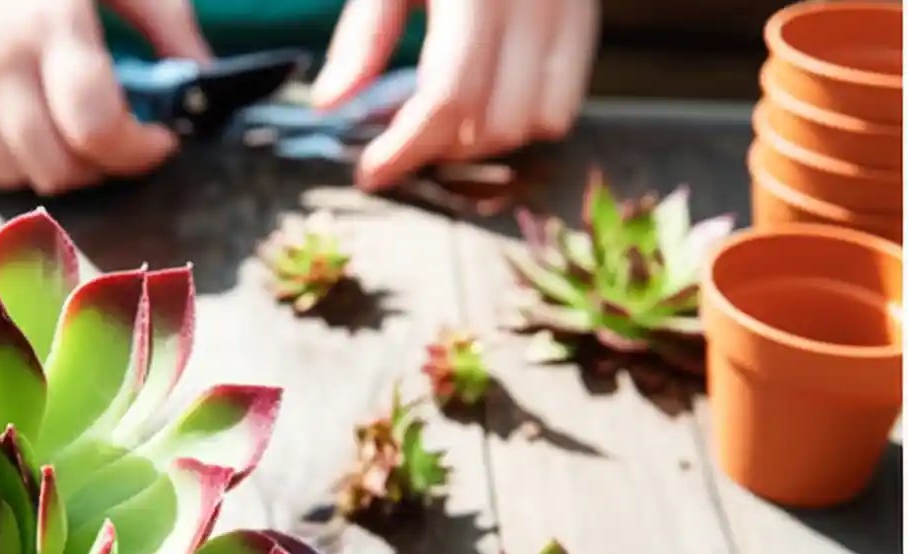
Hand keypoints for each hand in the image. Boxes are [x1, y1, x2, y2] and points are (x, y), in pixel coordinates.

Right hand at [0, 0, 210, 193]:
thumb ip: (165, 19)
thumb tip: (204, 73)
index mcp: (51, 24)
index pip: (96, 124)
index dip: (137, 150)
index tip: (161, 140)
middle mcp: (1, 63)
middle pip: (60, 166)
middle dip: (105, 168)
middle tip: (122, 142)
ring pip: (21, 177)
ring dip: (61, 173)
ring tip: (78, 141)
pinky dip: (18, 168)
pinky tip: (36, 138)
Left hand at [312, 0, 599, 190]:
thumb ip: (364, 34)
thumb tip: (330, 103)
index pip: (447, 96)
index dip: (406, 148)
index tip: (371, 172)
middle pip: (495, 121)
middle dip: (441, 148)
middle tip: (400, 142)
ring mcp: (570, 6)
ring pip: (538, 122)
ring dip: (485, 140)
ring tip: (440, 123)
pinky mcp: (586, 14)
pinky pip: (567, 99)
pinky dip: (524, 119)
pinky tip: (482, 102)